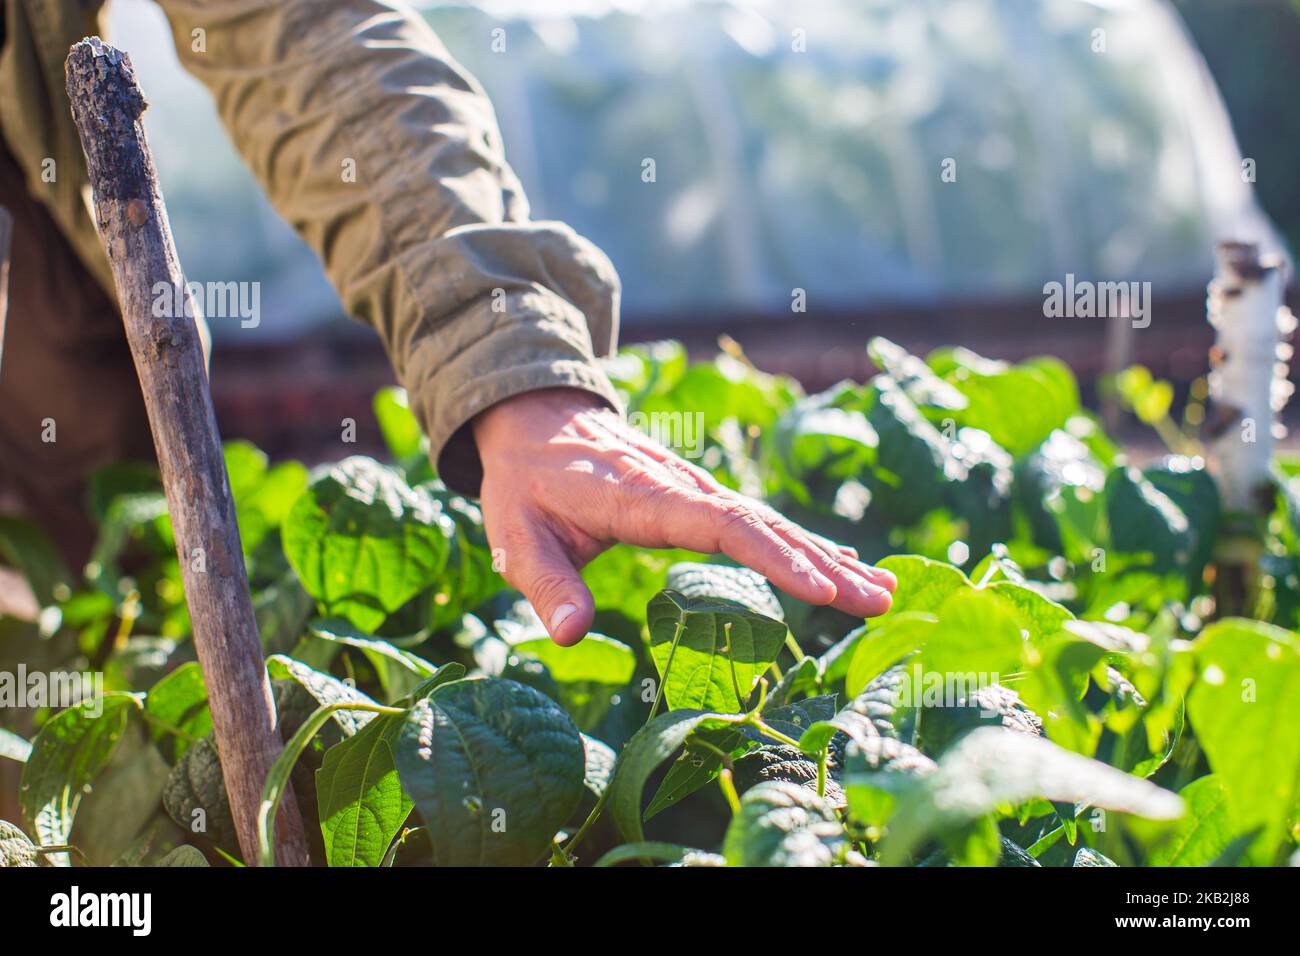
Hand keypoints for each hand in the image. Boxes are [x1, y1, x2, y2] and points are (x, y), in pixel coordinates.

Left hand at [472, 388, 895, 644]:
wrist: (536, 418)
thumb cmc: (525, 482)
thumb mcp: (516, 534)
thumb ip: (545, 584)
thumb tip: (571, 637)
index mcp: (642, 497)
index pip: (720, 525)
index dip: (773, 556)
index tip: (821, 589)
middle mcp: (682, 488)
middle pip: (764, 525)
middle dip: (824, 565)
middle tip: (880, 603)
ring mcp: (697, 489)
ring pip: (771, 522)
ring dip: (827, 556)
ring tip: (883, 591)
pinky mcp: (701, 496)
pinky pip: (761, 521)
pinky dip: (805, 543)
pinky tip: (845, 565)